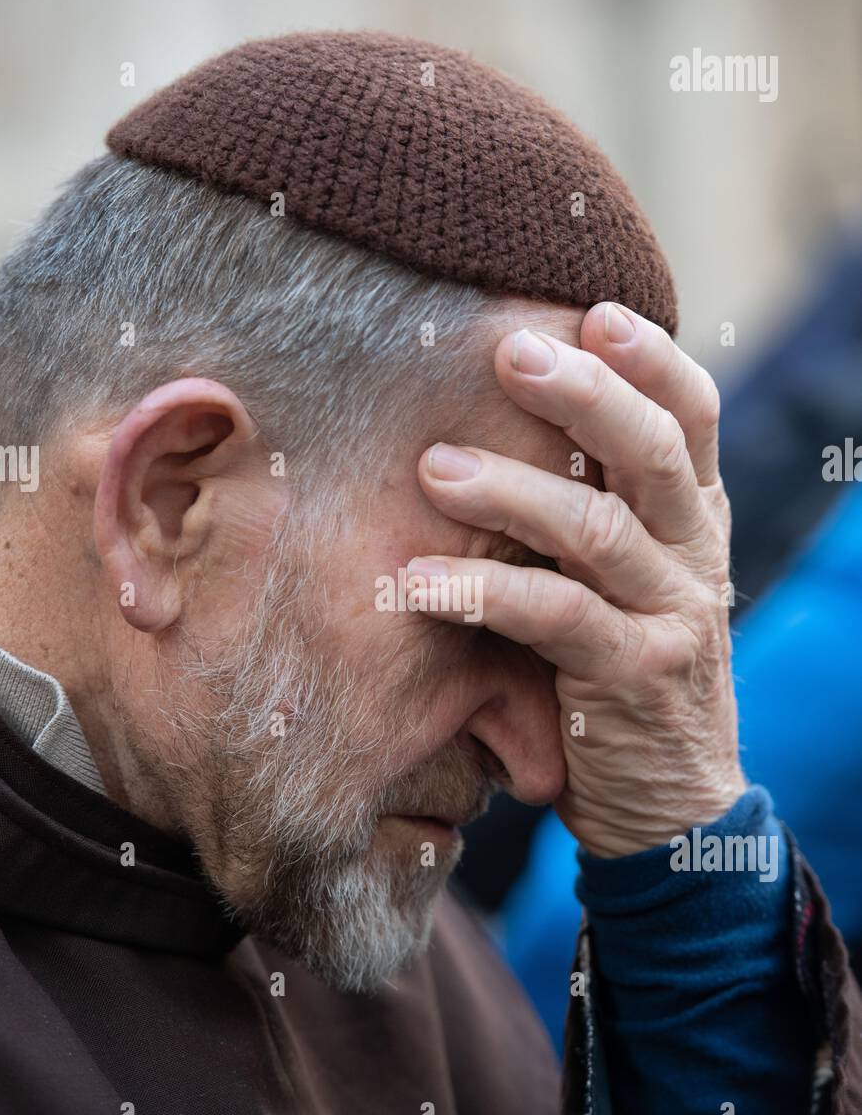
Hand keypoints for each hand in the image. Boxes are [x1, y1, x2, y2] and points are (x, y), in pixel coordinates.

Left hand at [409, 301, 746, 857]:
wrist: (671, 804)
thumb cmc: (619, 675)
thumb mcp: (621, 585)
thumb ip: (590, 514)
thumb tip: (498, 432)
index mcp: (692, 522)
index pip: (692, 419)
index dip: (650, 360)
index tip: (592, 310)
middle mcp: (693, 558)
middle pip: (654, 452)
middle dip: (583, 394)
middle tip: (510, 348)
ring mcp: (671, 618)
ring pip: (600, 531)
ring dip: (513, 491)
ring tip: (435, 468)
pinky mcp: (632, 679)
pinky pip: (555, 619)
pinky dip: (484, 593)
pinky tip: (420, 583)